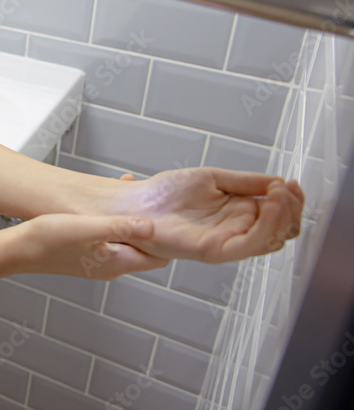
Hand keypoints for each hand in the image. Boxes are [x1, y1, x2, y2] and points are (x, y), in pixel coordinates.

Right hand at [15, 213, 168, 280]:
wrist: (17, 250)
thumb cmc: (46, 240)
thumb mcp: (87, 228)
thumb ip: (120, 226)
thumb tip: (153, 227)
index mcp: (116, 263)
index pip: (158, 257)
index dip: (166, 237)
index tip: (166, 215)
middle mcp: (110, 267)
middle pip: (143, 248)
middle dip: (148, 225)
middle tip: (147, 200)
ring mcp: (97, 262)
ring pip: (125, 242)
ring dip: (129, 222)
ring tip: (126, 197)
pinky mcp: (85, 255)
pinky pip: (109, 240)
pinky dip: (112, 224)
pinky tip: (103, 207)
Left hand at [109, 167, 303, 263]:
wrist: (137, 202)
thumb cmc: (166, 193)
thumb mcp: (214, 179)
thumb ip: (246, 182)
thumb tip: (278, 183)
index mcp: (238, 214)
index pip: (279, 216)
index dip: (291, 202)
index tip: (292, 183)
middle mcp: (236, 231)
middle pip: (281, 231)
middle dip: (292, 209)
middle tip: (288, 189)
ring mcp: (226, 242)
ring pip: (270, 239)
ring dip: (282, 215)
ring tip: (279, 193)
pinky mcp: (214, 250)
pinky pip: (249, 243)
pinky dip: (264, 225)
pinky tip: (265, 204)